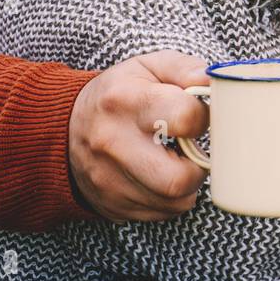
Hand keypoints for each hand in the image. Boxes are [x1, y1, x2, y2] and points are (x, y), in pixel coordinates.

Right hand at [68, 50, 211, 221]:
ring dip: (189, 184)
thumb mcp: (148, 67)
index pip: (185, 117)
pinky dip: (172, 199)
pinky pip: (161, 213)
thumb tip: (214, 82)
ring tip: (180, 161)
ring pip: (173, 201)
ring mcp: (108, 179)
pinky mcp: (110, 204)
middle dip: (200, 167)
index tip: (200, 116)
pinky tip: (163, 176)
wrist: (66, 126)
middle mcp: (112, 143)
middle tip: (196, 150)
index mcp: (125, 100)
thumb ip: (185, 69)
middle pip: (178, 178)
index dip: (205, 117)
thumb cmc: (121, 93)